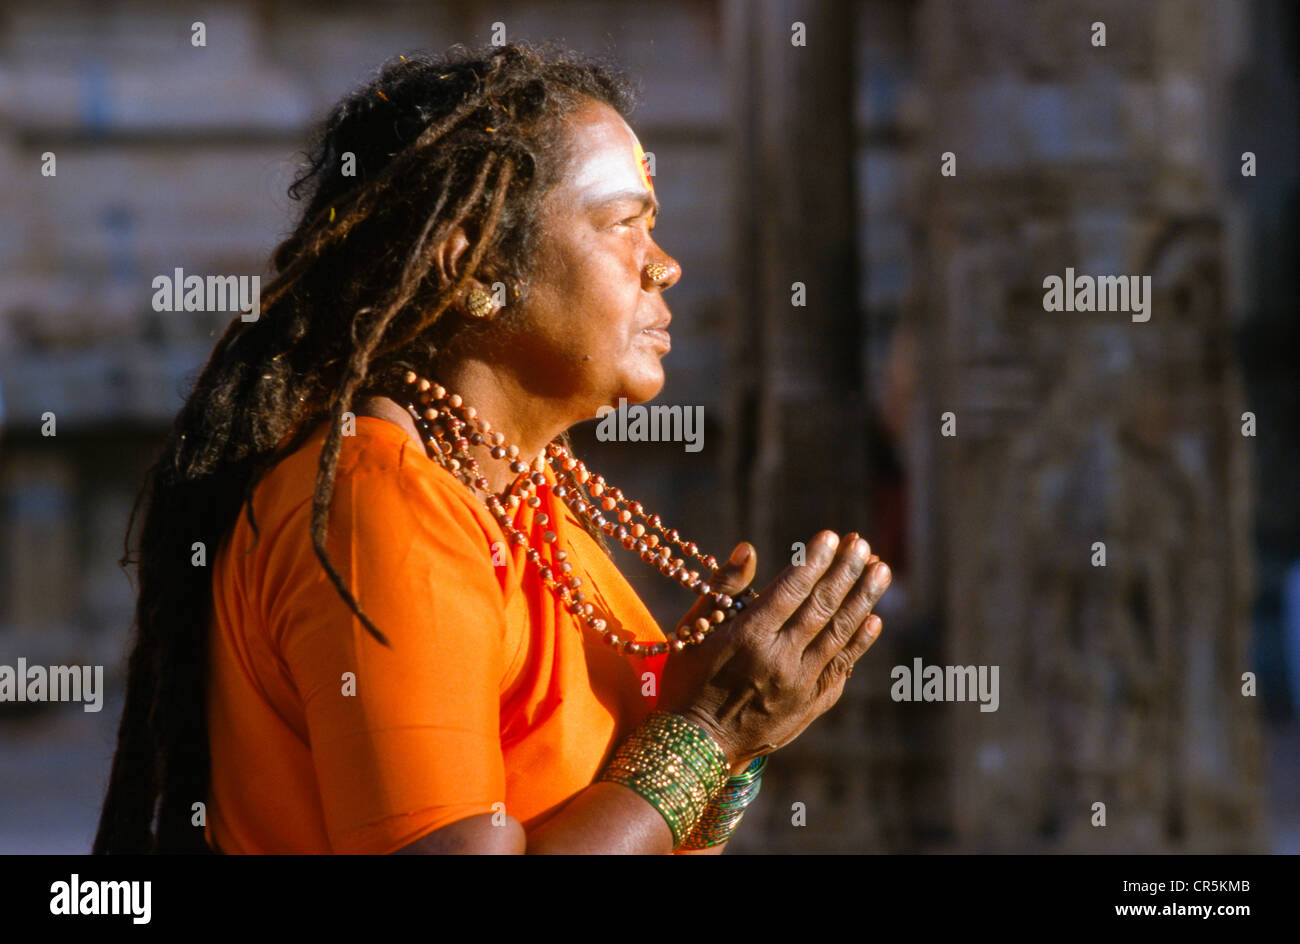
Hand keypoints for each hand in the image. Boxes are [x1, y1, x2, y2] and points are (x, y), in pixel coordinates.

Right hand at [657, 531, 890, 768]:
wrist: (697, 745)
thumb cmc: (688, 680)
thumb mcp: (692, 631)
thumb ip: (722, 589)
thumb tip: (748, 549)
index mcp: (747, 637)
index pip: (790, 590)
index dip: (814, 561)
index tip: (833, 536)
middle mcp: (778, 660)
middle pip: (821, 608)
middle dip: (845, 572)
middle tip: (863, 543)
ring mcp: (799, 685)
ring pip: (839, 635)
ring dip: (863, 600)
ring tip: (881, 570)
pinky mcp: (810, 705)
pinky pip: (841, 668)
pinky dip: (859, 642)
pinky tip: (874, 620)